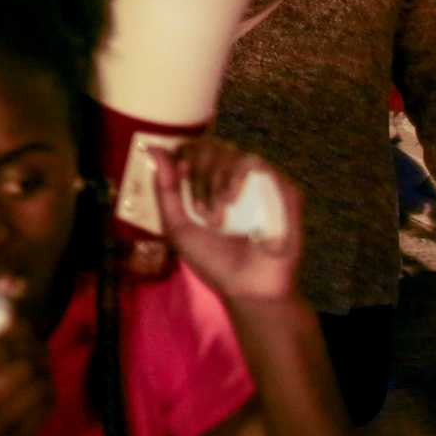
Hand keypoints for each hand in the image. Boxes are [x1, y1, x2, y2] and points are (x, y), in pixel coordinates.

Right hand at [0, 278, 54, 435]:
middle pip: (21, 369)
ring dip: (45, 368)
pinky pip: (42, 414)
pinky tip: (42, 382)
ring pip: (37, 391)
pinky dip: (48, 392)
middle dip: (34, 347)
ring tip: (40, 356)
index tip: (18, 319)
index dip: (16, 330)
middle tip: (34, 336)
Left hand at [155, 140, 300, 303]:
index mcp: (210, 183)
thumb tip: (154, 149)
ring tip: (218, 217)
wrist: (247, 288)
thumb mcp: (177, 226)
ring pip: (231, 153)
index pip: (193, 147)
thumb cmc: (213, 260)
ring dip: (215, 182)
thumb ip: (164, 189)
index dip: (181, 157)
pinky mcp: (282, 190)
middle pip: (209, 147)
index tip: (178, 183)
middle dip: (198, 177)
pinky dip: (237, 179)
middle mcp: (235, 178)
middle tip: (202, 214)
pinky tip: (233, 202)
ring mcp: (259, 182)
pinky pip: (257, 164)